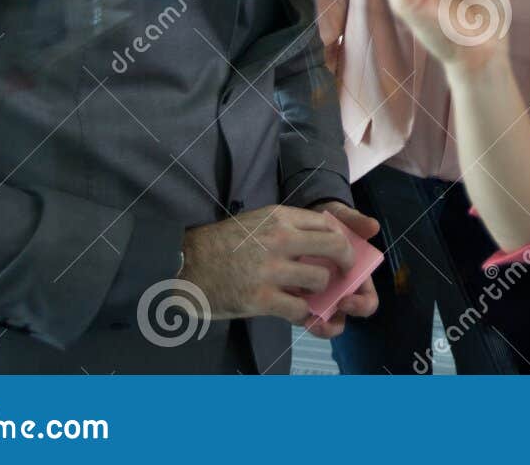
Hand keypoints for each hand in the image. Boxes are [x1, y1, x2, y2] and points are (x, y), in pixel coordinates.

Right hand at [180, 204, 376, 331]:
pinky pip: (299, 308)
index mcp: (279, 216)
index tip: (340, 250)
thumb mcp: (255, 222)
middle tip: (343, 273)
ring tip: (311, 293)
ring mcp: (271, 268)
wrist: (182, 264)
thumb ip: (285, 227)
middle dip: (346, 262)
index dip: (340, 237)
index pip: (327, 221)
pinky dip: (301, 312)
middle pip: (336, 246)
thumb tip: (319, 237)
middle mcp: (280, 238)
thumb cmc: (219, 244)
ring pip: (321, 279)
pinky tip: (293, 310)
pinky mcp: (260, 297)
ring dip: (320, 290)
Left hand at [300, 202, 381, 339]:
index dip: (361, 304)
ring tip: (305, 320)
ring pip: (321, 320)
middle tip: (320, 319)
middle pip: (343, 318)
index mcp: (355, 276)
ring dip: (316, 324)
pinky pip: (298, 311)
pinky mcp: (295, 296)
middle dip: (333, 324)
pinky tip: (285, 305)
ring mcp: (316, 295)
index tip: (346, 299)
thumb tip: (373, 227)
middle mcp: (338, 291)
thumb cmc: (324, 223)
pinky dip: (295, 312)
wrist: (295, 222)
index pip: (367, 300)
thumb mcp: (339, 217)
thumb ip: (355, 221)